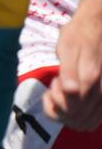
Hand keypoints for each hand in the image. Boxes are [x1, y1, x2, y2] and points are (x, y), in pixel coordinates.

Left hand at [45, 0, 101, 129]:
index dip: (55, 103)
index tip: (52, 85)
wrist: (98, 25)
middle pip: (77, 120)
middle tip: (55, 89)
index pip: (69, 110)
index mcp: (89, 79)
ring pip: (87, 122)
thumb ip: (68, 71)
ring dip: (70, 113)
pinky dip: (83, 115)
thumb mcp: (67, 47)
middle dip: (60, 109)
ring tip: (64, 92)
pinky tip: (74, 97)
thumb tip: (70, 91)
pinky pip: (96, 118)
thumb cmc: (79, 34)